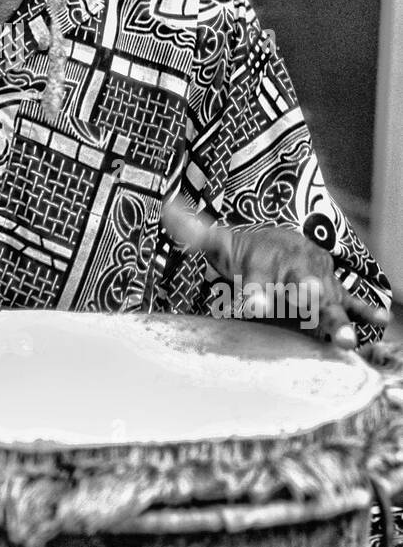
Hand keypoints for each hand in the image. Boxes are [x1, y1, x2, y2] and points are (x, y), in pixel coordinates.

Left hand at [162, 199, 388, 349]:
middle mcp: (294, 271)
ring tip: (345, 338)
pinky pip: (354, 301)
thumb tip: (165, 208)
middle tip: (309, 309)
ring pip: (331, 302)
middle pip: (300, 290)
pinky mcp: (335, 292)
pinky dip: (367, 310)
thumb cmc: (247, 251)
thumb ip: (196, 232)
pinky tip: (381, 320)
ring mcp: (318, 282)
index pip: (256, 279)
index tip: (252, 304)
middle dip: (305, 301)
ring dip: (338, 319)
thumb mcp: (220, 241)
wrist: (282, 242)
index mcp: (263, 262)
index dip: (253, 292)